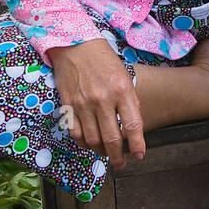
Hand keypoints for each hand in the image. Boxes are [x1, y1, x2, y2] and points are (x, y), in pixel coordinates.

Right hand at [47, 39, 145, 169]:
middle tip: (121, 164)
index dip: (137, 144)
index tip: (139, 155)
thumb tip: (133, 127)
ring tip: (106, 154)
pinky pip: (76, 133)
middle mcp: (103, 99)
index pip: (132, 125)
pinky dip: (83, 143)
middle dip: (117, 156)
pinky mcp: (68, 105)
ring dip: (100, 151)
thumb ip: (129, 101)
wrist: (75, 44)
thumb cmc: (103, 60)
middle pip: (111, 138)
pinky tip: (89, 144)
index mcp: (122, 90)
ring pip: (92, 139)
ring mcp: (84, 104)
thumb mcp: (124, 76)